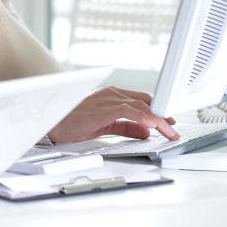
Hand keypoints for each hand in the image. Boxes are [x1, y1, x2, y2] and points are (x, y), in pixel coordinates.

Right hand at [48, 86, 178, 143]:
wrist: (52, 124)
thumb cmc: (73, 123)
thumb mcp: (106, 126)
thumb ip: (126, 128)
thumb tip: (145, 132)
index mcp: (111, 96)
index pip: (142, 101)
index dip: (158, 111)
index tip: (169, 123)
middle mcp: (111, 95)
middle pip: (146, 102)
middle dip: (163, 116)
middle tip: (174, 129)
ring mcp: (107, 100)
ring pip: (141, 107)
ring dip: (158, 120)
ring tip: (169, 131)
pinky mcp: (102, 109)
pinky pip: (128, 111)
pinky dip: (143, 118)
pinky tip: (153, 126)